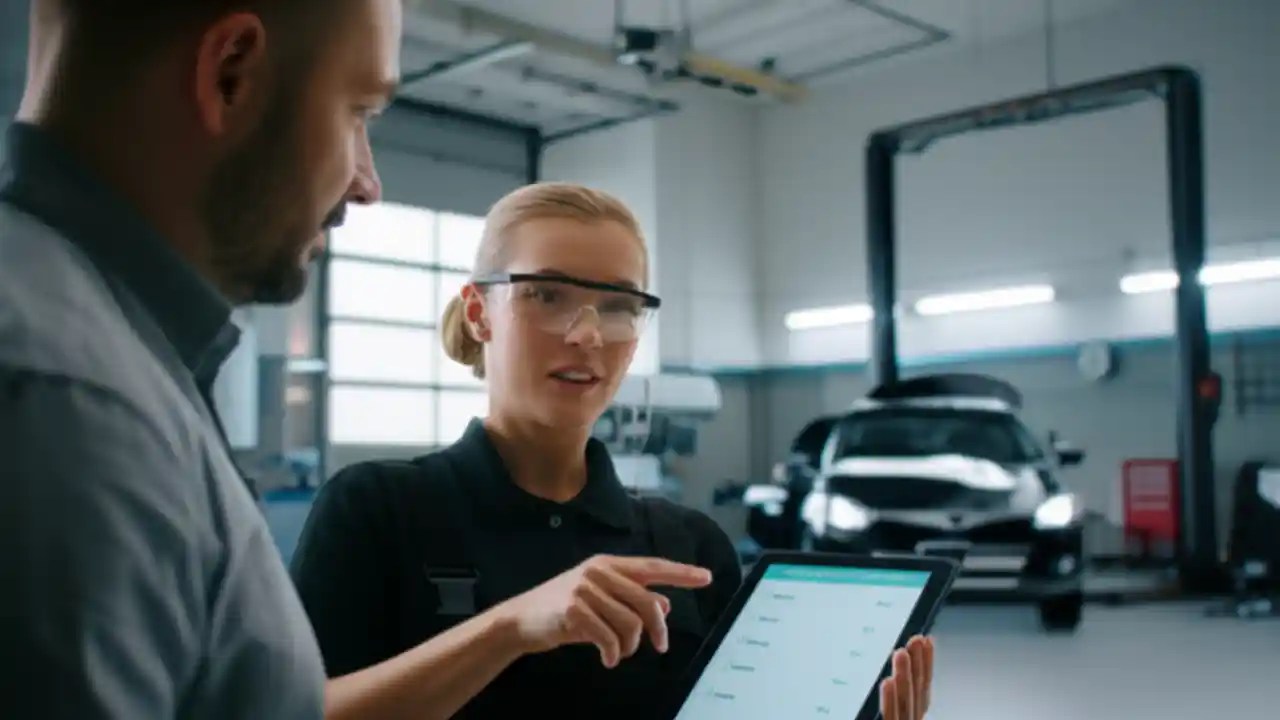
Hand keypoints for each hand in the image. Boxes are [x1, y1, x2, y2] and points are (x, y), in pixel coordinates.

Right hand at [496, 554, 711, 668]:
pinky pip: (608, 637)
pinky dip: (612, 653)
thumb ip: (631, 598)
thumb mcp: (600, 599)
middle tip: (659, 647)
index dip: (681, 573)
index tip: (706, 577)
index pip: (652, 566)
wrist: (521, 619)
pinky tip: (607, 659)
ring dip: (629, 646)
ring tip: (618, 653)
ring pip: (630, 623)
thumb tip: (665, 604)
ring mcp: (585, 588)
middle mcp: (599, 571)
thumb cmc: (564, 609)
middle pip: (647, 602)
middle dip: (658, 629)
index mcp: (608, 564)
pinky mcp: (573, 609)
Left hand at [879, 636, 933, 719]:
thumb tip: (893, 674)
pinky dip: (890, 701)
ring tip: (902, 653)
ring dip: (905, 676)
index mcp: (911, 716)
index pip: (921, 689)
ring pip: (904, 703)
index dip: (926, 665)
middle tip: (916, 639)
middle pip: (915, 693)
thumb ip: (895, 702)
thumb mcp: (894, 710)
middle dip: (918, 665)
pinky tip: (887, 682)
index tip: (927, 641)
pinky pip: (890, 719)